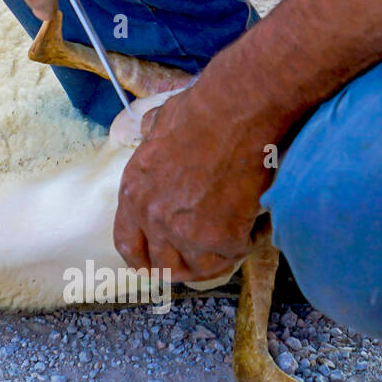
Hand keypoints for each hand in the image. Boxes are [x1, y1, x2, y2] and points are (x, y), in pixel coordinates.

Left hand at [113, 83, 274, 282]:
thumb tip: (149, 130)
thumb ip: (149, 138)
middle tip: (200, 262)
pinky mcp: (221, 238)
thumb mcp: (156, 125)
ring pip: (198, 269)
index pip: (127, 243)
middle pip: (162, 265)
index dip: (142, 257)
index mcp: (133, 193)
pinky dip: (247, 244)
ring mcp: (186, 232)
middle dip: (181, 267)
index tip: (155, 264)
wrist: (233, 113)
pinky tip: (254, 227)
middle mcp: (153, 218)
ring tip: (230, 245)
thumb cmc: (198, 112)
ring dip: (214, 260)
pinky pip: (234, 256)